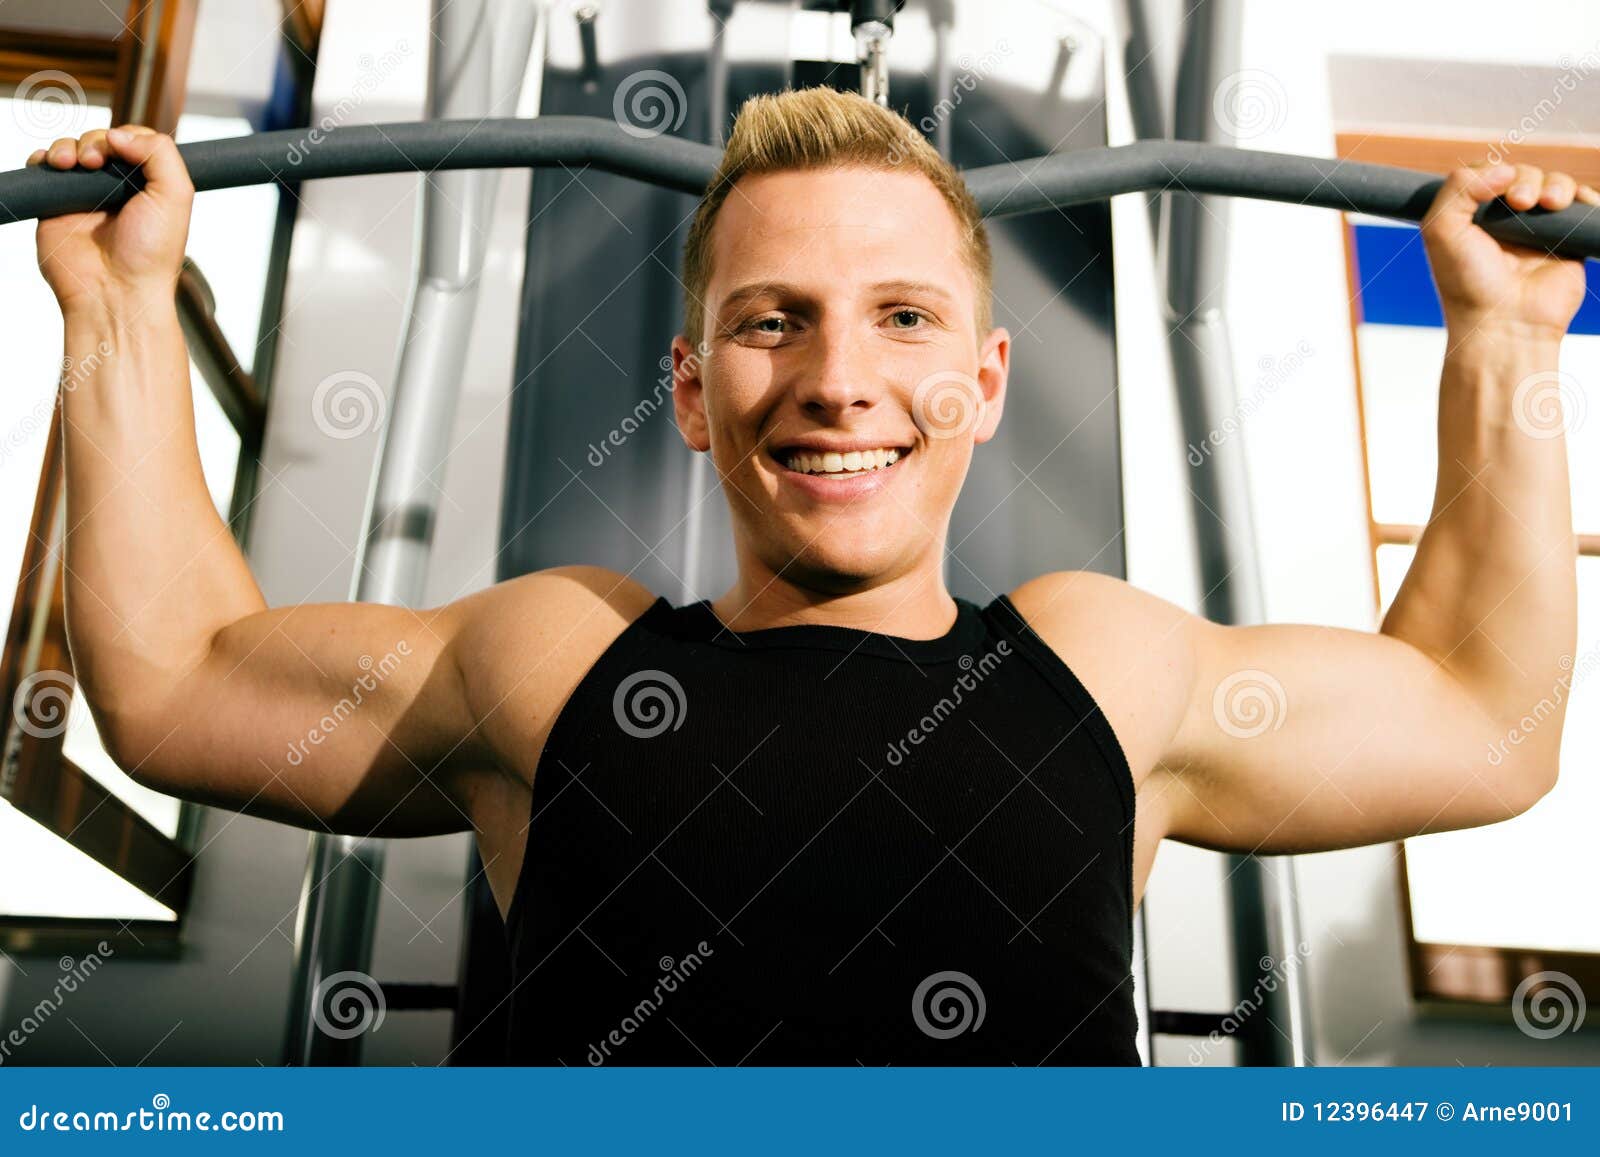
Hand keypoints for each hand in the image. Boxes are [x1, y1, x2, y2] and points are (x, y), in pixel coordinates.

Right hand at [30, 125, 193, 317]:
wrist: (115, 292)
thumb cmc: (151, 253)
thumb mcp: (175, 196)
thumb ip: (160, 154)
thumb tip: (117, 134)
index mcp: (147, 186)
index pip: (133, 141)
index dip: (125, 136)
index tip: (122, 150)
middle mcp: (116, 189)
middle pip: (98, 141)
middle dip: (94, 141)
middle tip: (94, 162)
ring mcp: (84, 197)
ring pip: (69, 150)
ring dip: (67, 147)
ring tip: (71, 164)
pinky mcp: (54, 207)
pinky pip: (42, 170)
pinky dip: (42, 159)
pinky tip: (50, 165)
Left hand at [1419, 160, 1596, 343]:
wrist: (1505, 322)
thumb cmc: (1467, 283)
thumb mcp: (1441, 231)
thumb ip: (1457, 189)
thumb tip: (1503, 169)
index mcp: (1471, 217)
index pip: (1487, 172)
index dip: (1493, 170)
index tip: (1492, 188)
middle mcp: (1504, 221)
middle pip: (1524, 173)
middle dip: (1526, 179)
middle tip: (1521, 203)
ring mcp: (1537, 230)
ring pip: (1555, 184)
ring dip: (1556, 184)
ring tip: (1550, 204)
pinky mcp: (1567, 241)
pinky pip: (1583, 206)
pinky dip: (1584, 198)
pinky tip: (1576, 204)